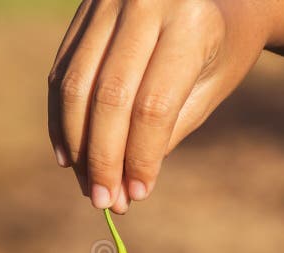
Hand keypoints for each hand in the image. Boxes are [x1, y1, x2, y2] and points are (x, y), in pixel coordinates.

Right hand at [49, 0, 272, 211]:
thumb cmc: (222, 48)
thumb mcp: (209, 88)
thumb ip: (167, 131)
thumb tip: (122, 187)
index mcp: (191, 22)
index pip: (153, 106)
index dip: (140, 157)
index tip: (137, 196)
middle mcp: (145, 2)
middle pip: (109, 97)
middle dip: (103, 158)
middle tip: (103, 201)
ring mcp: (107, 1)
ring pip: (76, 86)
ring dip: (76, 144)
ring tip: (86, 183)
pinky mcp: (84, 10)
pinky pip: (62, 72)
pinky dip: (62, 119)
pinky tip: (69, 155)